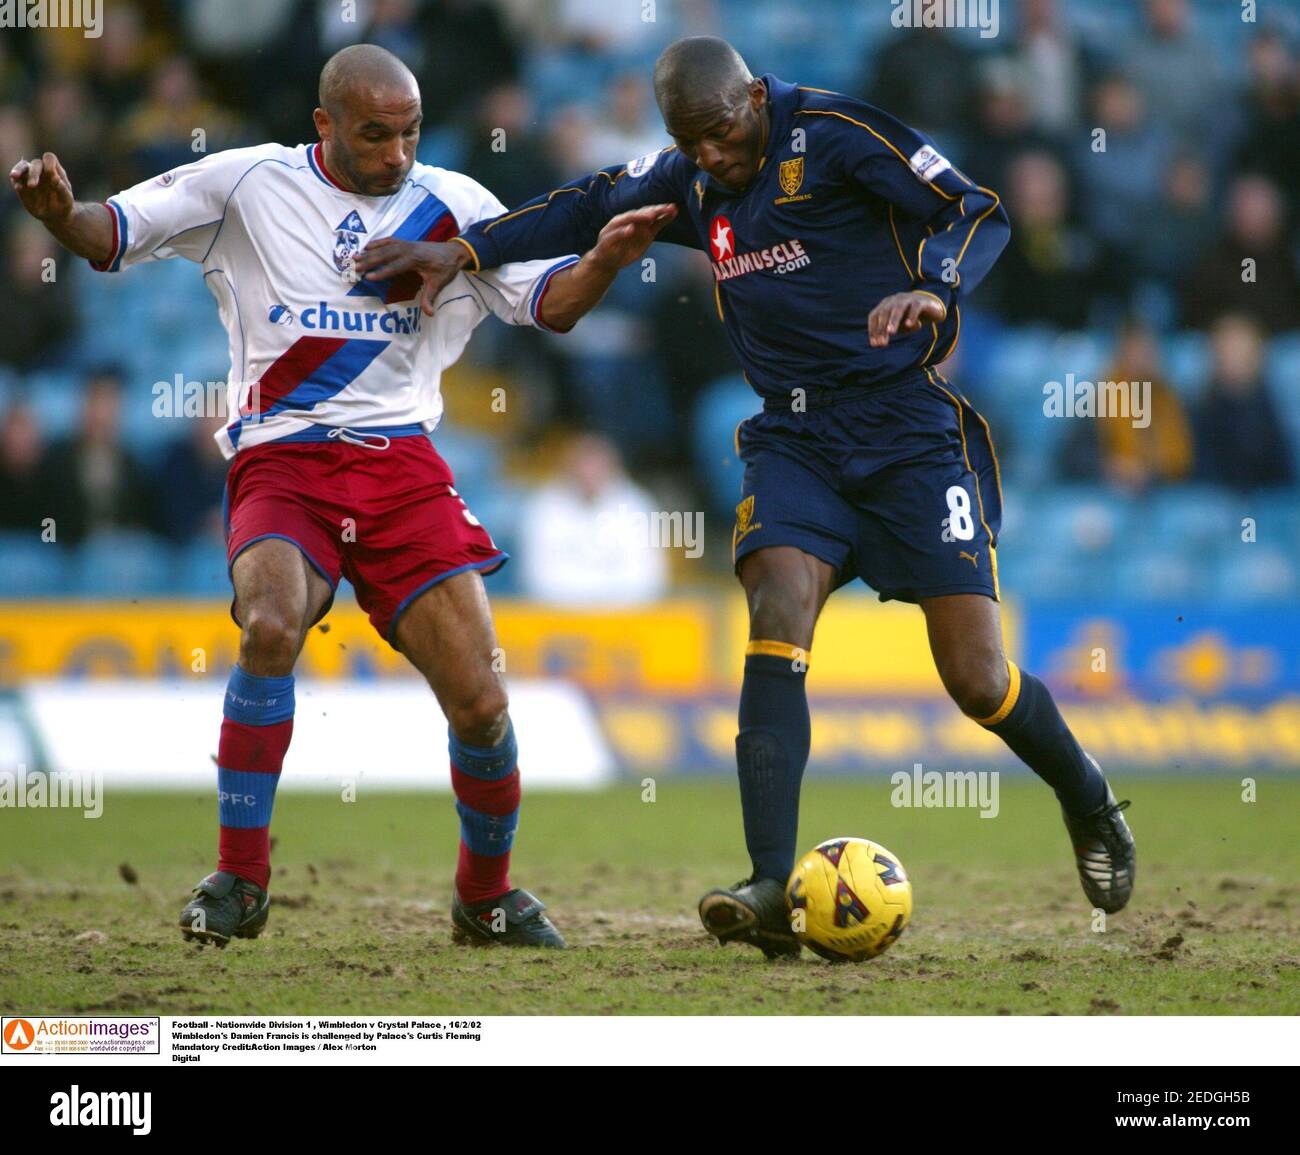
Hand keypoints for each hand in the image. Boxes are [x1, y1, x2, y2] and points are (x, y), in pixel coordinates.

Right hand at [9, 152, 74, 222]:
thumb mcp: (66, 199)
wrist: (54, 215)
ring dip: (18, 170)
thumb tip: (55, 178)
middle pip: (36, 163)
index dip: (49, 163)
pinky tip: (18, 188)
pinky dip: (16, 181)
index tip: (50, 173)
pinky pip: (16, 179)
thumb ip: (62, 188)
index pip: (49, 158)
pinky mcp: (22, 184)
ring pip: (22, 167)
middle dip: (34, 173)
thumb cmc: (63, 204)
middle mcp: (42, 170)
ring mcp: (30, 176)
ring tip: (14, 176)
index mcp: (55, 170)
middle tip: (32, 185)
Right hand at [353, 237, 470, 314]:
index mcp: (415, 259)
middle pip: (385, 255)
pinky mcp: (406, 242)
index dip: (382, 272)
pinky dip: (377, 243)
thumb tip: (429, 314)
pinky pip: (388, 241)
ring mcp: (406, 244)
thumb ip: (431, 298)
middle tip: (355, 267)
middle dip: (369, 261)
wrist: (453, 252)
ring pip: (384, 247)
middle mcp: (408, 249)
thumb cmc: (445, 269)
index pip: (395, 266)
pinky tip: (366, 247)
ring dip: (369, 252)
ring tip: (354, 257)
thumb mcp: (439, 284)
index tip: (369, 277)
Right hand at [586, 203, 677, 272]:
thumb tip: (673, 212)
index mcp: (634, 219)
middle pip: (639, 213)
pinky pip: (616, 234)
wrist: (607, 263)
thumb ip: (657, 225)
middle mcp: (624, 220)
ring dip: (638, 217)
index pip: (648, 211)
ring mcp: (615, 229)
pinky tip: (631, 229)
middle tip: (665, 208)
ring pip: (627, 219)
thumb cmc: (626, 248)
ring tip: (651, 216)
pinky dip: (623, 231)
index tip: (673, 208)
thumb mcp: (646, 237)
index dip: (660, 209)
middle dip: (652, 211)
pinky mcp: (607, 240)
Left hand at [868, 291, 946, 347]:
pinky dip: (912, 316)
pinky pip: (915, 308)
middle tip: (882, 343)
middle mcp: (895, 299)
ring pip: (898, 308)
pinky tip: (909, 325)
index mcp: (886, 304)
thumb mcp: (898, 326)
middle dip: (882, 328)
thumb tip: (877, 343)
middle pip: (884, 312)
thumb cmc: (910, 318)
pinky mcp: (921, 301)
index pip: (874, 316)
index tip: (875, 345)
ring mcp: (908, 299)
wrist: (932, 308)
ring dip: (893, 320)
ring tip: (891, 332)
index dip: (873, 330)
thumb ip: (888, 331)